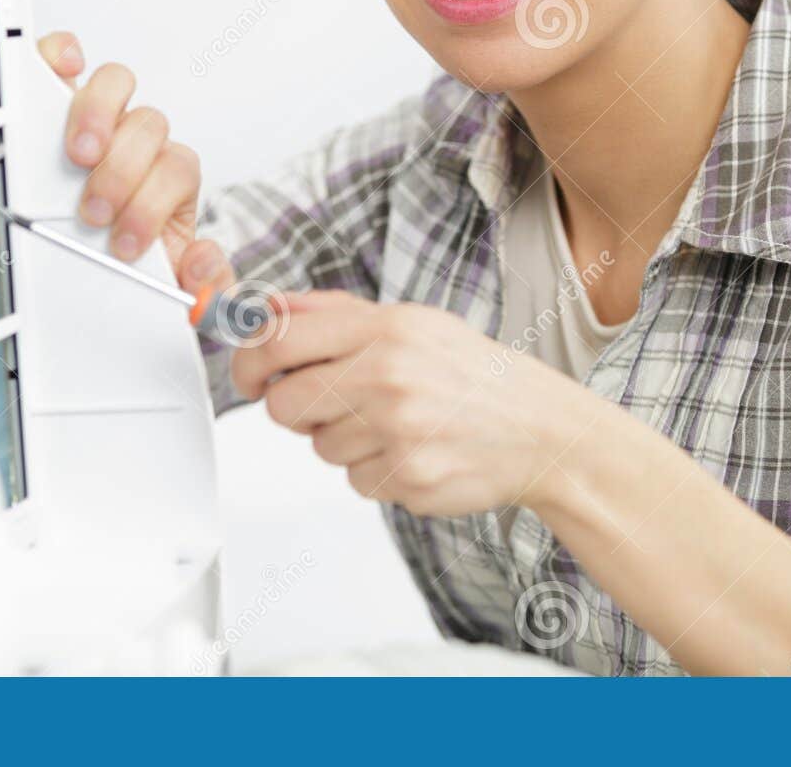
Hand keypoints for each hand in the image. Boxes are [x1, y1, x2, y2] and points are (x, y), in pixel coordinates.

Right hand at [35, 30, 233, 299]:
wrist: (103, 251)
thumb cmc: (128, 255)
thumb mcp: (171, 282)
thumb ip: (201, 282)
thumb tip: (205, 264)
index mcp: (171, 178)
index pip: (179, 167)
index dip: (153, 205)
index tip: (125, 243)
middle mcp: (140, 140)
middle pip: (147, 126)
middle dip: (122, 172)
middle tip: (94, 212)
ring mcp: (101, 114)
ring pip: (116, 85)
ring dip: (97, 117)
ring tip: (78, 157)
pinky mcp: (58, 96)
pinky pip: (66, 58)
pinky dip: (61, 55)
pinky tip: (63, 71)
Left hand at [230, 290, 581, 516]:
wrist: (541, 429)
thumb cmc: (474, 376)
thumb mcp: (412, 323)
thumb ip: (334, 313)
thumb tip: (267, 309)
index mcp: (387, 329)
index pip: (279, 339)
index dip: (248, 360)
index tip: (249, 372)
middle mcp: (389, 376)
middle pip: (284, 403)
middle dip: (295, 409)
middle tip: (328, 404)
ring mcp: (398, 431)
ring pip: (320, 448)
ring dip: (345, 441)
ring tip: (396, 425)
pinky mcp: (407, 478)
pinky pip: (355, 481)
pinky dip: (376, 471)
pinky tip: (413, 451)